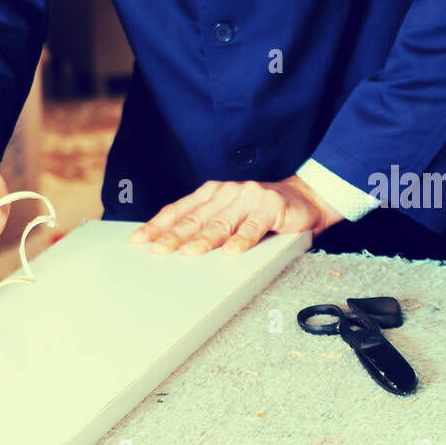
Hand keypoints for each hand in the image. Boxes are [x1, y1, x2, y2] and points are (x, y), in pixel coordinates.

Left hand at [129, 175, 345, 255]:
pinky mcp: (271, 206)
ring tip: (188, 253)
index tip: (140, 240)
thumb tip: (175, 247)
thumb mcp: (230, 214)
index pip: (180, 210)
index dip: (158, 224)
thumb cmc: (262, 211)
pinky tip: (231, 252)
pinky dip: (241, 240)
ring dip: (204, 240)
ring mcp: (249, 197)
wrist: (305, 198)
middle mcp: (228, 192)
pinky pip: (253, 227)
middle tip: (158, 250)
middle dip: (174, 235)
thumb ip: (207, 224)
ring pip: (222, 222)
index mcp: (213, 193)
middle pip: (196, 217)